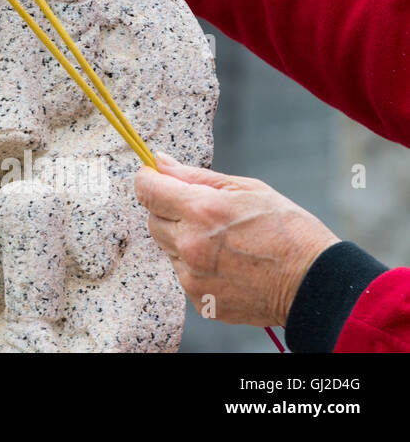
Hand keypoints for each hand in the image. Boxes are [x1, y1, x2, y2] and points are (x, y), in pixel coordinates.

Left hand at [134, 152, 339, 326]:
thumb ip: (196, 176)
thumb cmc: (287, 230)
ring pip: (167, 248)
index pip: (147, 191)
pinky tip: (227, 264)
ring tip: (222, 241)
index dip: (148, 180)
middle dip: (168, 211)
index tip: (155, 177)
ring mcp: (193, 276)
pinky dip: (195, 265)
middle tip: (202, 212)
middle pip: (152, 220)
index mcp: (201, 211)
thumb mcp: (247, 189)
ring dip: (182, 239)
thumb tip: (160, 162)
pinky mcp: (199, 299)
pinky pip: (182, 273)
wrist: (314, 284)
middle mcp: (190, 245)